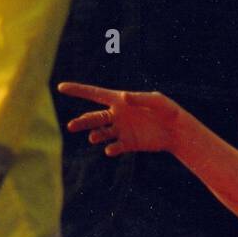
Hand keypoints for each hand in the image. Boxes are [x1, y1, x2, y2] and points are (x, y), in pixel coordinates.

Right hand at [59, 82, 181, 155]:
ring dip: (95, 135)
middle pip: (93, 117)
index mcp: (120, 100)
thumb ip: (140, 98)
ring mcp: (121, 130)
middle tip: (71, 126)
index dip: (78, 90)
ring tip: (93, 137)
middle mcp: (117, 115)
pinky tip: (111, 149)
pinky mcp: (128, 143)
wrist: (177, 131)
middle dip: (82, 122)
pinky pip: (114, 146)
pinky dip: (111, 149)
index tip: (60, 87)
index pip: (95, 94)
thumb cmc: (168, 111)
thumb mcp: (157, 101)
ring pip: (100, 133)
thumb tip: (123, 97)